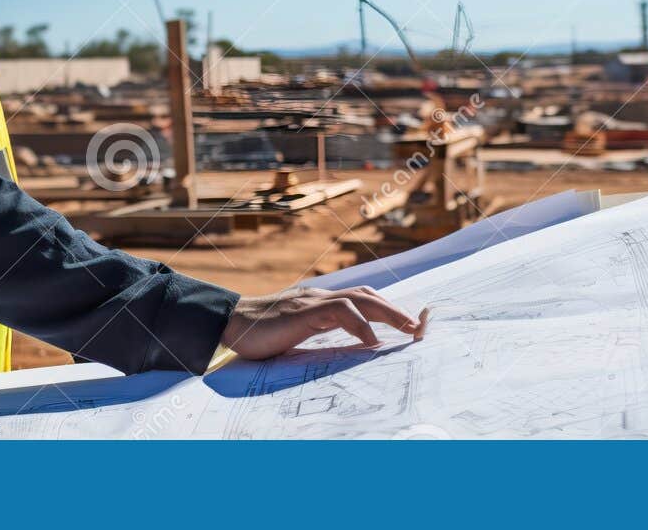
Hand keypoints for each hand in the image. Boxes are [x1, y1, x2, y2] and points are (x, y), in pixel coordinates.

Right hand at [220, 285, 428, 359]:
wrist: (228, 323)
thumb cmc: (258, 335)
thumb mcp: (295, 335)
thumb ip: (316, 335)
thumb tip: (343, 353)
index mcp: (319, 304)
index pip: (361, 299)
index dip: (385, 308)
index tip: (408, 325)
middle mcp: (319, 297)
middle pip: (367, 295)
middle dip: (396, 310)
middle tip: (420, 327)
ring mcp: (311, 302)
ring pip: (360, 298)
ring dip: (387, 313)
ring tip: (407, 330)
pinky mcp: (303, 312)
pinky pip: (339, 312)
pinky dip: (360, 325)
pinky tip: (371, 342)